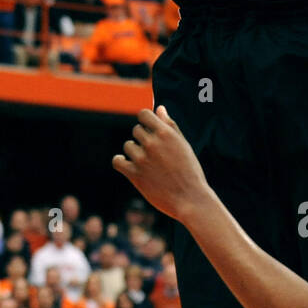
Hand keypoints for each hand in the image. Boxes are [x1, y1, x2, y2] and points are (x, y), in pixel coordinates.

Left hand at [113, 107, 207, 221]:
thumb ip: (170, 125)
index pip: (143, 114)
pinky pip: (117, 161)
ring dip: (134, 152)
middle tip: (155, 153)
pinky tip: (128, 164)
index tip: (149, 130)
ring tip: (147, 163)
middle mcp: (152, 144)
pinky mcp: (134, 174)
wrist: (190, 199)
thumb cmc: (190, 171)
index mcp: (165, 133)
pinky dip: (120, 161)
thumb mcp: (183, 145)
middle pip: (136, 130)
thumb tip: (159, 108)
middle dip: (143, 139)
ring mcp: (142, 159)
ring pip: (128, 146)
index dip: (145, 121)